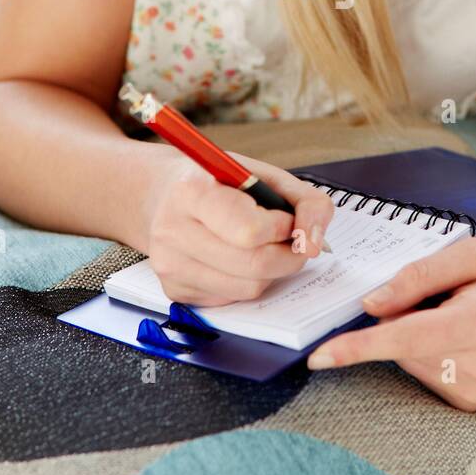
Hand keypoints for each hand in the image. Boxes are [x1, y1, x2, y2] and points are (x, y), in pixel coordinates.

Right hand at [144, 146, 334, 305]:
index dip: (281, 228)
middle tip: (289, 240)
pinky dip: (249, 282)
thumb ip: (305, 201)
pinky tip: (239, 260)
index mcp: (191, 191)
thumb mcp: (264, 175)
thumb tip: (314, 243)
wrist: (161, 195)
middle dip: (287, 255)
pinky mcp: (174, 291)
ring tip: (264, 247)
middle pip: (253, 265)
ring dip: (271, 272)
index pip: (249, 231)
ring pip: (248, 289)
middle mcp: (172, 230)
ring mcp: (169, 265)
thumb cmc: (219, 182)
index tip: (285, 219)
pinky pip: (232, 300)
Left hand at [306, 233, 475, 409]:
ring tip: (468, 311)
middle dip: (404, 314)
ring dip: (419, 331)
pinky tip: (468, 332)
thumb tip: (371, 304)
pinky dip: (430, 348)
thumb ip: (420, 276)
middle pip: (401, 343)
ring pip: (408, 357)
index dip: (358, 346)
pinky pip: (424, 368)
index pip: (406, 337)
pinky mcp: (472, 400)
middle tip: (455, 292)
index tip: (319, 357)